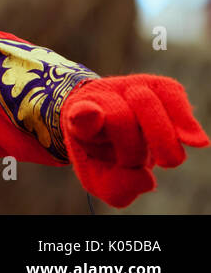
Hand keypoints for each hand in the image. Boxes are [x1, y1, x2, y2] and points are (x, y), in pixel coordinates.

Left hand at [62, 74, 207, 207]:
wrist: (112, 129)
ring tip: (162, 160)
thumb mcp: (100, 179)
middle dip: (132, 151)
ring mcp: (127, 86)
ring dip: (159, 140)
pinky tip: (195, 141)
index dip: (86, 116)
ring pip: (144, 102)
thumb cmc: (106, 158)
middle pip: (120, 119)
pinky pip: (172, 95)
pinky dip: (184, 120)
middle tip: (133, 164)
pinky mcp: (156, 84)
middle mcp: (100, 95)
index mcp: (77, 119)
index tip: (92, 116)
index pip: (81, 115)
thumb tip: (147, 180)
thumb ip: (117, 188)